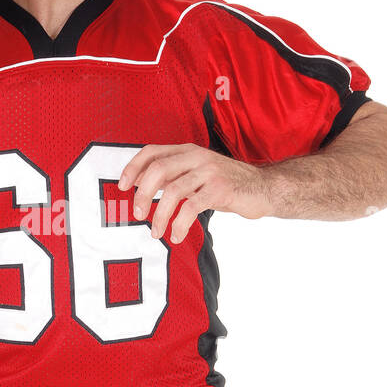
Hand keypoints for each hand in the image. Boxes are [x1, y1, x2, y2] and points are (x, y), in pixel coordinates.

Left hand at [118, 144, 272, 243]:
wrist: (264, 188)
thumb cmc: (227, 183)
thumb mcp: (198, 174)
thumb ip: (174, 176)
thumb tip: (141, 186)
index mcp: (188, 151)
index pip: (152, 152)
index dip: (133, 167)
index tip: (122, 186)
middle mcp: (197, 157)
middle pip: (158, 169)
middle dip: (142, 194)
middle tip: (138, 214)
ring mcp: (209, 172)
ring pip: (173, 191)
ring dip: (160, 215)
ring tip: (156, 232)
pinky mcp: (220, 189)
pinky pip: (192, 207)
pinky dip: (180, 224)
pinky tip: (177, 235)